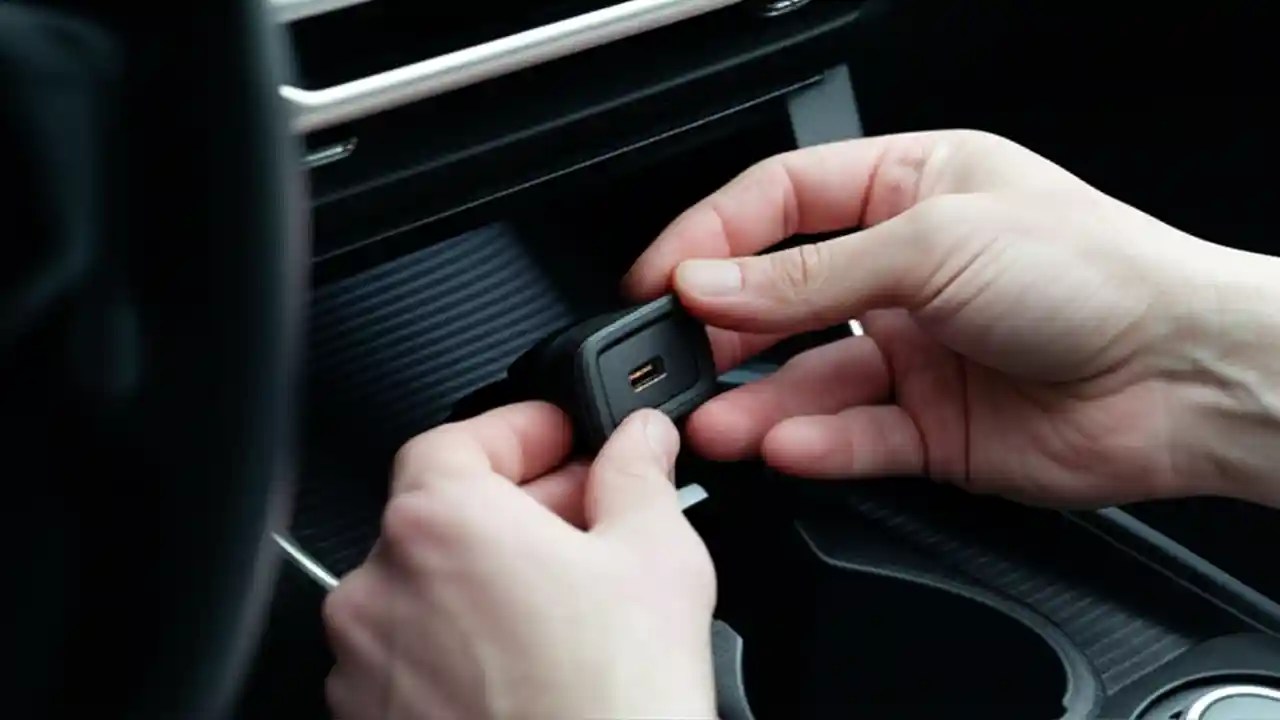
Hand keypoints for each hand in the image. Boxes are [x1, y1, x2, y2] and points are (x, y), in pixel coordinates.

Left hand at [323, 403, 716, 719]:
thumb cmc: (613, 704)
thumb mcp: (657, 557)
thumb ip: (639, 473)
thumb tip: (640, 440)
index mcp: (438, 524)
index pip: (459, 436)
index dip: (522, 430)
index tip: (562, 437)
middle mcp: (380, 588)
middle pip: (445, 512)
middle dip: (521, 505)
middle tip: (590, 515)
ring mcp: (368, 664)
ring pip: (429, 587)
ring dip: (491, 575)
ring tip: (569, 598)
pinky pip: (415, 653)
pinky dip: (464, 639)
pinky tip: (533, 659)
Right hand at [625, 130, 1279, 507]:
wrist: (1186, 377)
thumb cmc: (1098, 274)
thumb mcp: (933, 244)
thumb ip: (809, 276)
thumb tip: (711, 282)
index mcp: (908, 189)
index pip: (778, 202)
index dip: (711, 236)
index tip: (661, 276)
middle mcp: (903, 271)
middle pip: (781, 296)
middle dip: (723, 328)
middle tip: (671, 355)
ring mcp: (913, 351)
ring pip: (807, 377)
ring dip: (756, 400)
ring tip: (713, 420)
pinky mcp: (928, 426)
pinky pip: (850, 435)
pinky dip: (813, 443)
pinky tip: (781, 443)